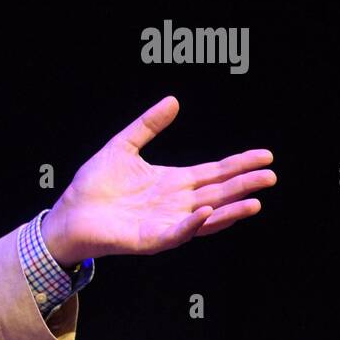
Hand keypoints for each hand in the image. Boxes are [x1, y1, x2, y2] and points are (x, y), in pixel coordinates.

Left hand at [42, 96, 275, 262]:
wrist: (68, 213)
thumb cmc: (94, 185)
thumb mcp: (123, 147)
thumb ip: (148, 125)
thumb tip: (173, 100)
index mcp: (172, 183)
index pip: (213, 173)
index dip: (238, 164)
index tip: (265, 155)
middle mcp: (175, 204)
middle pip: (217, 194)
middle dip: (243, 186)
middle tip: (271, 176)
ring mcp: (165, 224)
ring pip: (205, 218)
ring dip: (229, 211)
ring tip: (254, 202)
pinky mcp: (149, 240)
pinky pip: (175, 233)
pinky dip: (191, 225)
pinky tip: (206, 213)